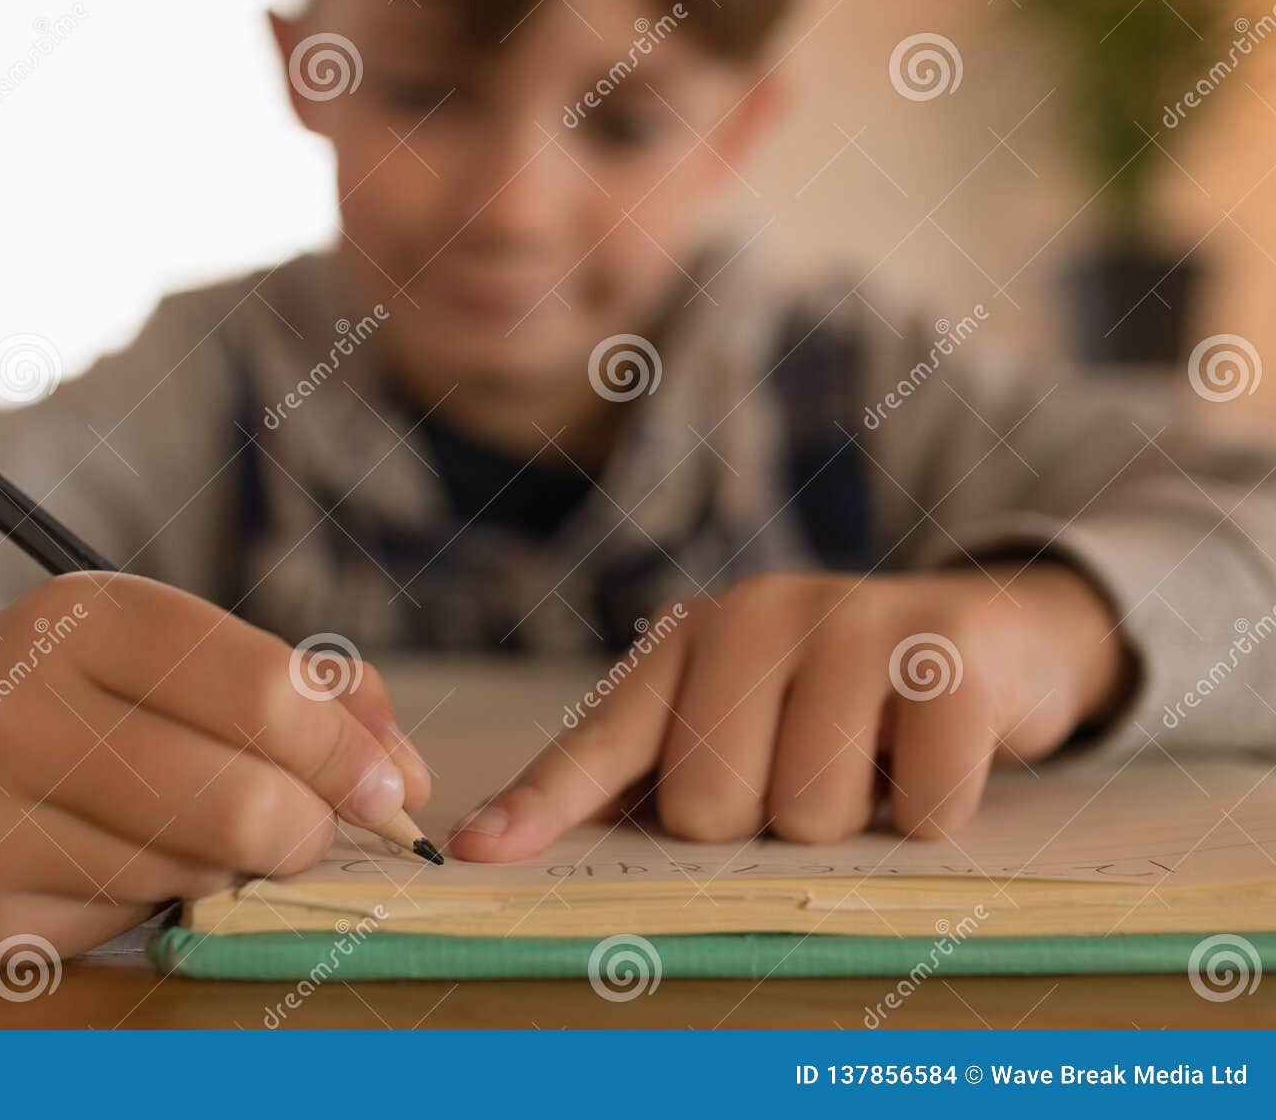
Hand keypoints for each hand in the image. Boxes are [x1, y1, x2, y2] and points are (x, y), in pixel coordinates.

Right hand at [0, 572, 428, 961]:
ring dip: (231, 863)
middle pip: (243, 805)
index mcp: (79, 615)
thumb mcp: (173, 644)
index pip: (264, 693)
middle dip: (311, 827)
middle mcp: (12, 710)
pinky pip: (135, 926)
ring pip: (196, 875)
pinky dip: (159, 899)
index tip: (390, 786)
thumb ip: (304, 687)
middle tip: (312, 824)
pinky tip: (119, 856)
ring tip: (194, 822)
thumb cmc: (73, 683)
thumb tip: (405, 777)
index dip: (350, 751)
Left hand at [449, 564, 1131, 859]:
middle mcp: (754, 615)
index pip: (601, 739)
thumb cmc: (834, 702)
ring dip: (850, 821)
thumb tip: (510, 842)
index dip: (542, 803)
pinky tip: (931, 757)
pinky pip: (922, 807)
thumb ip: (641, 776)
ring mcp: (851, 621)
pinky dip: (929, 814)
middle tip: (802, 776)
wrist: (987, 631)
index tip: (479, 851)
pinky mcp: (945, 652)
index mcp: (685, 641)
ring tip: (869, 763)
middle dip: (761, 826)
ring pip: (811, 810)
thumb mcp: (734, 719)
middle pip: (709, 806)